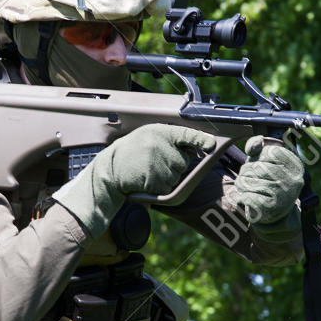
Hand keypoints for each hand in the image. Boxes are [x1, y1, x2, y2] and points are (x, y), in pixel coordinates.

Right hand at [52, 124, 217, 235]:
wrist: (109, 171)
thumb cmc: (129, 154)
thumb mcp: (146, 138)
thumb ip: (168, 139)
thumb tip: (193, 148)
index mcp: (159, 132)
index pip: (186, 134)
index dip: (200, 139)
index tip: (211, 144)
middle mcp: (161, 146)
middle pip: (184, 161)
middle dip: (174, 164)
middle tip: (154, 162)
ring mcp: (159, 164)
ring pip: (177, 176)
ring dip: (167, 177)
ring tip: (147, 171)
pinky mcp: (156, 180)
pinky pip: (168, 187)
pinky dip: (160, 188)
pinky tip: (146, 180)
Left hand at [230, 135, 303, 223]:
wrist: (271, 215)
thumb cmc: (265, 182)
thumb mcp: (262, 161)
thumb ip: (257, 147)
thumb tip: (255, 144)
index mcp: (295, 166)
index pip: (270, 152)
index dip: (257, 158)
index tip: (257, 166)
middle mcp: (294, 181)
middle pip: (259, 168)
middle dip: (246, 172)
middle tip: (245, 179)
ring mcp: (284, 197)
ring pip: (251, 182)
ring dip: (242, 184)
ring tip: (244, 188)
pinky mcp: (272, 210)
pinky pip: (249, 197)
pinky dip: (243, 197)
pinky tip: (246, 199)